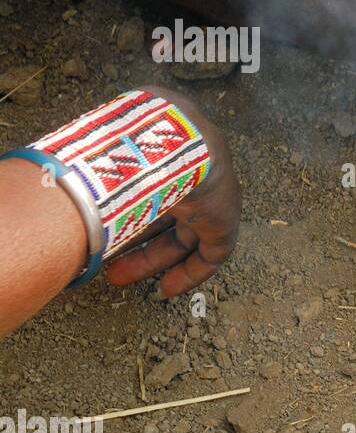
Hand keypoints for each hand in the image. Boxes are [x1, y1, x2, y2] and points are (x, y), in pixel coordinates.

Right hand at [104, 87, 239, 296]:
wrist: (169, 142)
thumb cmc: (128, 145)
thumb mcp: (104, 153)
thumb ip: (89, 169)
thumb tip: (52, 182)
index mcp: (164, 160)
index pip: (148, 193)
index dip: (124, 216)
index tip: (101, 234)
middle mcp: (189, 178)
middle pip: (164, 218)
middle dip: (133, 244)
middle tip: (104, 262)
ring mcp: (210, 197)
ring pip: (184, 237)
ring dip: (152, 261)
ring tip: (118, 278)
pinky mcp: (225, 221)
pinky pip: (212, 254)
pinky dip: (190, 272)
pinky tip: (166, 289)